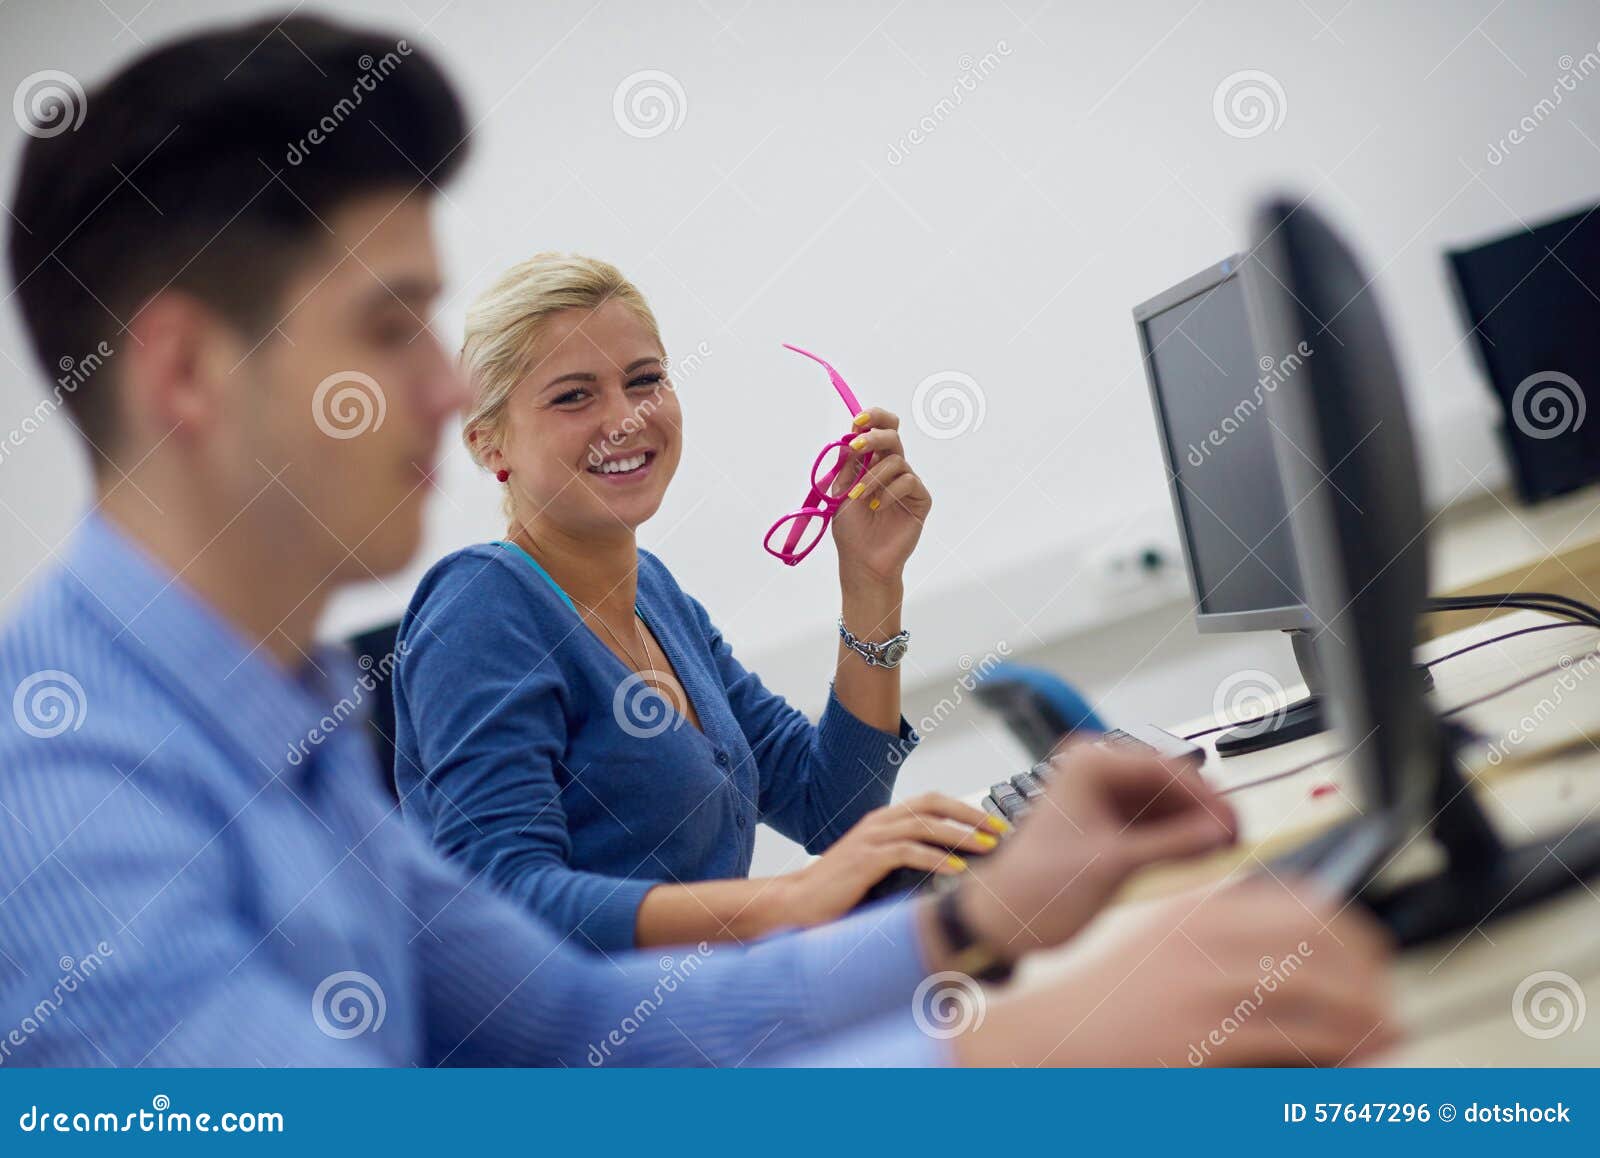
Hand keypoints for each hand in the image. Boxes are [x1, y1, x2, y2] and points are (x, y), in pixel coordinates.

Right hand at [772, 793, 1002, 927]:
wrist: (797, 902)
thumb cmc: (840, 891)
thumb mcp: (877, 869)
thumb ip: (904, 859)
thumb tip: (949, 867)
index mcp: (883, 820)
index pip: (930, 802)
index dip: (964, 809)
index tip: (993, 825)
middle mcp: (878, 822)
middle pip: (932, 804)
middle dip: (970, 814)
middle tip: (1000, 830)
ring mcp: (871, 838)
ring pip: (925, 825)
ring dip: (961, 835)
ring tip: (989, 848)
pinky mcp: (866, 859)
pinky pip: (909, 852)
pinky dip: (937, 858)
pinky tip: (959, 869)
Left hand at [829, 408, 931, 586]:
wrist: (862, 561)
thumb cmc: (851, 529)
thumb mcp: (840, 491)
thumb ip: (847, 464)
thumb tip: (851, 436)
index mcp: (871, 463)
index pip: (879, 429)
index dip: (873, 418)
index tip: (857, 422)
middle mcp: (891, 469)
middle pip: (892, 436)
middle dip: (873, 437)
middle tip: (858, 447)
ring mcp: (907, 484)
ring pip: (896, 461)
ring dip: (872, 477)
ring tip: (858, 497)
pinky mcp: (920, 500)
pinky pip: (908, 482)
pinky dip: (889, 492)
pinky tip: (877, 507)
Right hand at [956, 877, 1397, 1066]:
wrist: (1055, 1045)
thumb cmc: (1111, 1007)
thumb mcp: (1167, 950)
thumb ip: (1224, 942)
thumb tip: (1300, 959)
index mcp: (1199, 909)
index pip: (1300, 901)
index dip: (1351, 930)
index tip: (1373, 955)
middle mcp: (1209, 938)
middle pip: (1321, 939)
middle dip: (1369, 972)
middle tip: (1387, 1001)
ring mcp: (1209, 986)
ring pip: (1321, 990)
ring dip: (1366, 1015)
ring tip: (1386, 1033)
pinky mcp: (1209, 1037)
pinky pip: (1297, 1041)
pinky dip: (1338, 1052)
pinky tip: (1352, 1061)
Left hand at [959, 740, 1237, 960]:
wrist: (1005, 918)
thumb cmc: (1041, 886)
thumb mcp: (1115, 864)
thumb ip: (1172, 844)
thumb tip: (1220, 830)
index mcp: (1089, 764)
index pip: (1162, 769)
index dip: (1203, 795)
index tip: (1232, 822)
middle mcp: (1095, 771)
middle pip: (1166, 783)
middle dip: (1201, 810)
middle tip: (1235, 837)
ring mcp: (1101, 795)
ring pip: (1163, 802)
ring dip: (1192, 823)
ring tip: (1223, 847)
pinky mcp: (1106, 821)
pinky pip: (1151, 821)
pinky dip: (1175, 836)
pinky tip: (1199, 851)